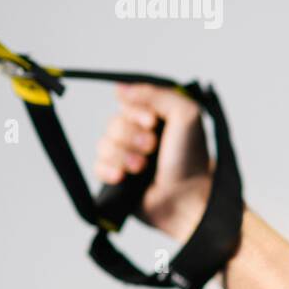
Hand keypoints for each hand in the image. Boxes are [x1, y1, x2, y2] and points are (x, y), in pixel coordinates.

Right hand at [92, 83, 212, 240]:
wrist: (187, 199)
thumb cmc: (191, 159)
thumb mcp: (186, 114)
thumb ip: (157, 94)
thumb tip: (120, 89)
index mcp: (156, 118)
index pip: (127, 103)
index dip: (136, 112)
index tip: (152, 122)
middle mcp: (140, 136)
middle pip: (112, 124)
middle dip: (131, 137)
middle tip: (152, 148)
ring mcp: (127, 157)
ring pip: (103, 145)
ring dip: (123, 156)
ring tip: (142, 168)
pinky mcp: (117, 179)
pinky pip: (96, 166)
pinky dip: (109, 170)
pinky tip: (124, 178)